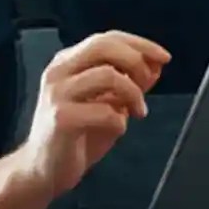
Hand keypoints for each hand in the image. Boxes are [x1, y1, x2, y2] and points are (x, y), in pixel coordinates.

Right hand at [17, 31, 169, 196]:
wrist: (43, 170)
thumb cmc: (76, 135)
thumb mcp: (107, 102)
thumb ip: (129, 82)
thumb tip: (156, 64)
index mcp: (67, 62)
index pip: (107, 38)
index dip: (139, 44)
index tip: (164, 57)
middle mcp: (58, 72)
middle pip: (103, 46)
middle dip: (136, 60)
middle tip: (149, 82)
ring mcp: (57, 94)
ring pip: (108, 75)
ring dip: (134, 93)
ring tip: (138, 111)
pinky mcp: (62, 119)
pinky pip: (105, 112)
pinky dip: (121, 121)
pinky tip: (117, 130)